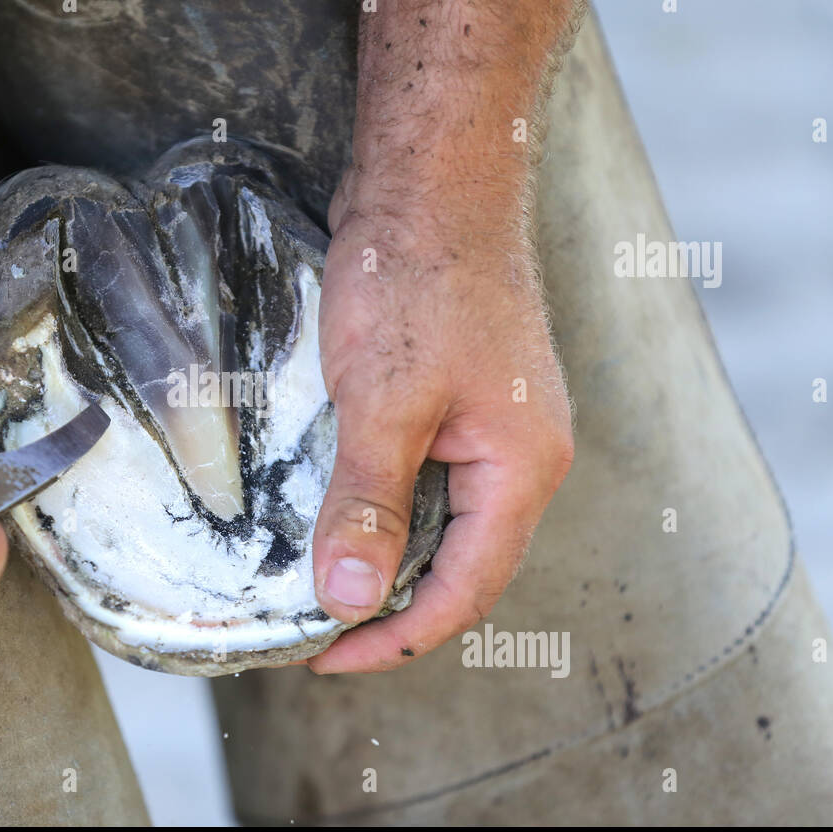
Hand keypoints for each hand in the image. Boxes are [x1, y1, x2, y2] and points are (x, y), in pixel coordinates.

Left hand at [308, 170, 573, 672]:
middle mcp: (518, 457)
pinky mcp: (456, 397)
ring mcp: (490, 425)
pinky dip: (377, 505)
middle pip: (458, 564)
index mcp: (521, 469)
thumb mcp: (383, 400)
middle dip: (388, 605)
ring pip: (437, 521)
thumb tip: (348, 599)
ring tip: (312, 581)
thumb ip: (368, 503)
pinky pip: (421, 476)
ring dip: (381, 556)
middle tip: (311, 629)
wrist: (433, 173)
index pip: (466, 591)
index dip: (396, 638)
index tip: (324, 658)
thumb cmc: (418, 275)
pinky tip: (328, 511)